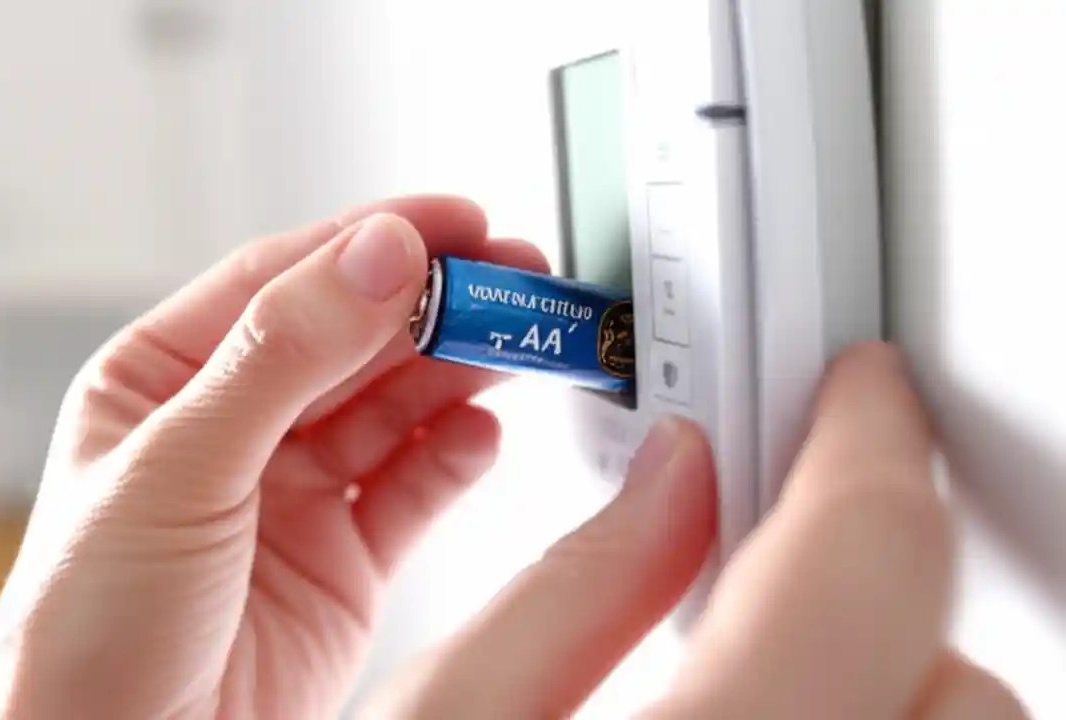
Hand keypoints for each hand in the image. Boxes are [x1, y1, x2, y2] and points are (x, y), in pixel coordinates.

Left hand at [0, 197, 547, 718]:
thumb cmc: (90, 627)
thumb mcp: (176, 468)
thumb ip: (282, 356)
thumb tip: (378, 255)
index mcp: (164, 378)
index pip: (283, 281)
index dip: (372, 243)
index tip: (458, 222)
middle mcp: (235, 426)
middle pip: (354, 338)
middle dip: (435, 304)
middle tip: (518, 281)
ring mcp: (295, 492)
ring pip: (395, 408)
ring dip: (459, 373)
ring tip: (521, 347)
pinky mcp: (345, 559)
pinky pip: (416, 489)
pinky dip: (457, 460)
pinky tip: (483, 436)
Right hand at [370, 343, 1028, 718]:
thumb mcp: (437, 718)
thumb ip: (563, 588)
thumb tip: (669, 477)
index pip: (860, 565)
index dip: (865, 443)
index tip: (858, 393)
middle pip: (956, 669)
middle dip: (880, 574)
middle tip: (788, 522)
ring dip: (898, 654)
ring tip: (774, 624)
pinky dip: (880, 707)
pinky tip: (782, 693)